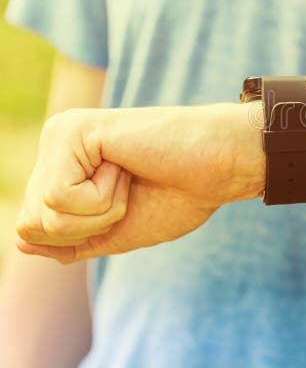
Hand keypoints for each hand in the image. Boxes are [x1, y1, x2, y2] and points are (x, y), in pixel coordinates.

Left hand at [15, 104, 263, 262]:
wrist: (220, 168)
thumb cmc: (180, 194)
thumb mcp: (115, 231)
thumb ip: (67, 240)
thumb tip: (19, 241)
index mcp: (63, 167)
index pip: (31, 229)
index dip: (81, 235)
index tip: (125, 202)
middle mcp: (55, 145)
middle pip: (30, 224)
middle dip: (88, 227)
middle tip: (129, 192)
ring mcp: (61, 135)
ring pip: (43, 215)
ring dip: (99, 213)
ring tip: (129, 179)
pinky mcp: (72, 130)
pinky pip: (61, 197)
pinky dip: (103, 199)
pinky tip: (126, 168)